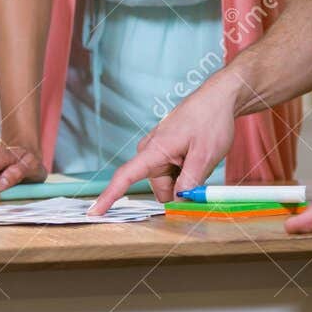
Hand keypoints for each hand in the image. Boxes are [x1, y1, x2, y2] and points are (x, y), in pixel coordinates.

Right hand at [89, 77, 236, 212]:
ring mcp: (158, 151)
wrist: (218, 98)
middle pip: (159, 188)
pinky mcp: (166, 151)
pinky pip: (173, 173)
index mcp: (154, 149)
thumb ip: (190, 181)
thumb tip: (178, 200)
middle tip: (200, 169)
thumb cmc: (210, 120)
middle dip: (179, 188)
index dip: (109, 196)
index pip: (126, 176)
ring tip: (199, 156)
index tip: (94, 212)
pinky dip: (185, 172)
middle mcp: (150, 151)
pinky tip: (196, 155)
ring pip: (168, 183)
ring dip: (185, 179)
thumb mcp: (205, 155)